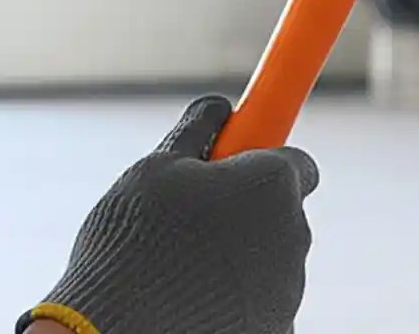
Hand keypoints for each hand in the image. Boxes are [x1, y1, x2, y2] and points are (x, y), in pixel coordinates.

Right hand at [17, 96, 318, 333]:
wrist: (122, 330)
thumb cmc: (134, 242)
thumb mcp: (154, 169)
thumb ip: (196, 132)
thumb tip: (219, 107)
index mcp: (273, 182)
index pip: (297, 164)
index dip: (264, 165)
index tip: (238, 171)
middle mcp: (295, 231)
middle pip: (280, 213)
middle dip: (245, 214)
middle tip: (192, 224)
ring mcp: (290, 284)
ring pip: (269, 259)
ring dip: (239, 258)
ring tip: (180, 269)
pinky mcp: (279, 323)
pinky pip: (261, 300)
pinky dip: (236, 299)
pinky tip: (194, 302)